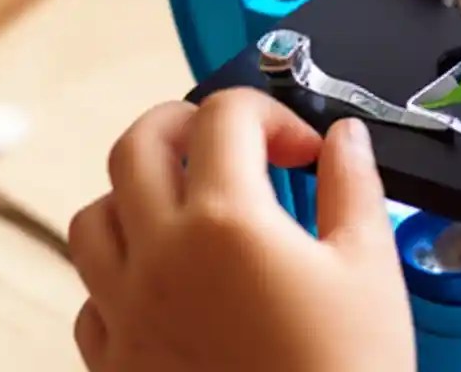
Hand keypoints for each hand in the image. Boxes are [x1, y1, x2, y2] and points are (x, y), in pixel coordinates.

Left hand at [68, 89, 413, 371]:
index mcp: (226, 222)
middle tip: (231, 144)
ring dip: (138, 194)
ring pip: (94, 218)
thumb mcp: (369, 269)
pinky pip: (91, 296)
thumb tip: (345, 138)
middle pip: (135, 144)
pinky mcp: (115, 362)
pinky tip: (172, 285)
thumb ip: (354, 186)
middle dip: (186, 124)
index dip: (272, 115)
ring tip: (191, 208)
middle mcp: (160, 257)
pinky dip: (122, 273)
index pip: (225, 116)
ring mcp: (126, 311)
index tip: (304, 150)